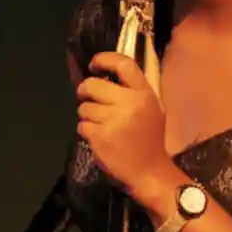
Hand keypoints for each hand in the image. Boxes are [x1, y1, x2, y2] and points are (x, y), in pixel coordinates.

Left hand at [76, 51, 170, 197]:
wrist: (149, 172)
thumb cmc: (148, 139)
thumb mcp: (150, 109)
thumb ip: (130, 92)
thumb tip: (101, 76)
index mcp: (144, 94)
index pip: (124, 64)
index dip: (104, 59)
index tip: (94, 64)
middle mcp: (130, 103)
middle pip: (93, 85)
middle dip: (85, 91)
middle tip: (87, 98)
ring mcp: (114, 120)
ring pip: (84, 107)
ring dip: (87, 115)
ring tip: (101, 125)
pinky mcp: (100, 136)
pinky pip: (82, 125)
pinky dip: (86, 130)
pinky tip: (99, 138)